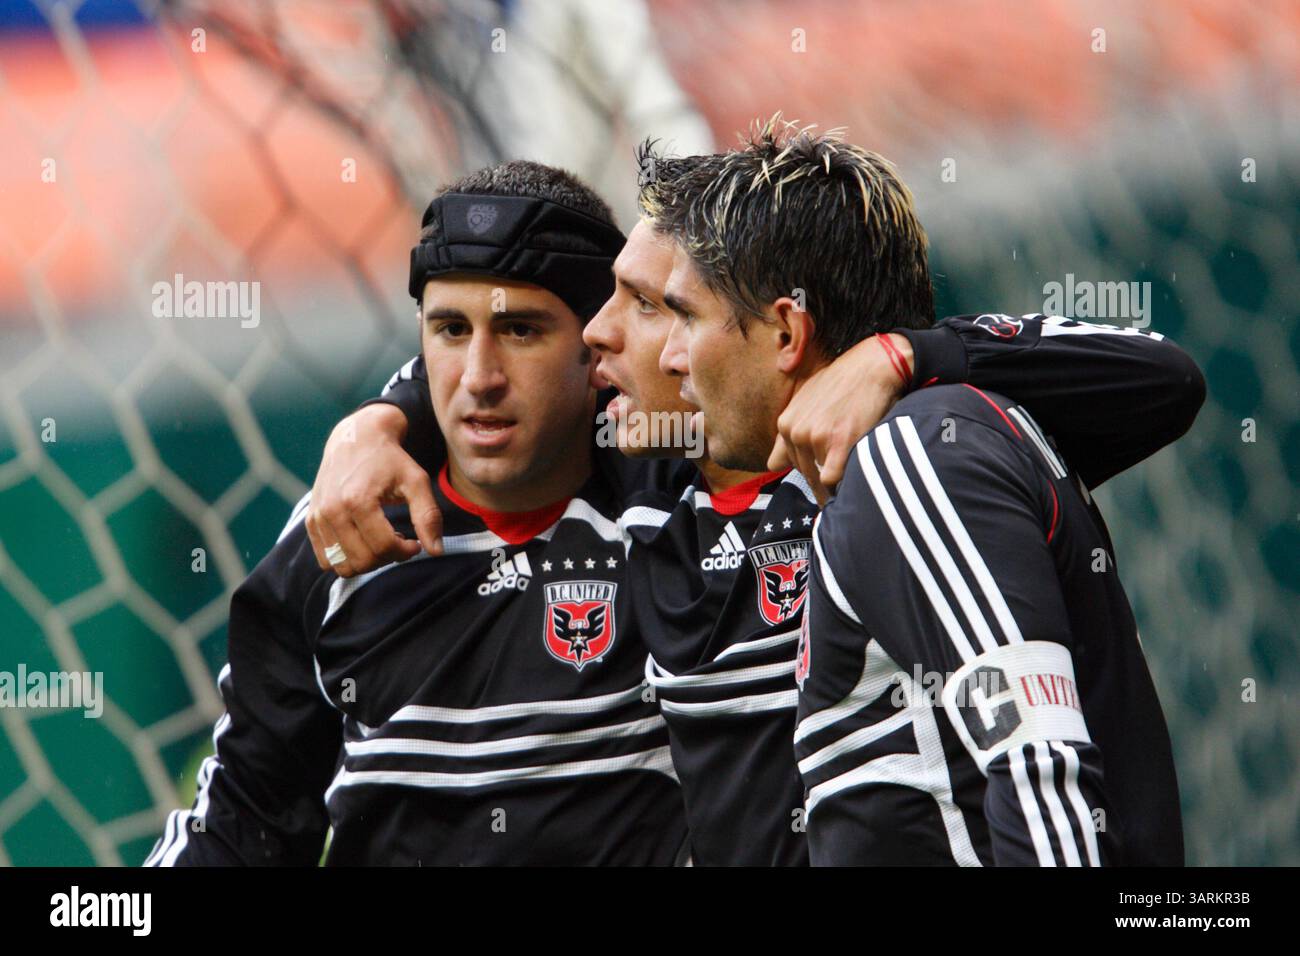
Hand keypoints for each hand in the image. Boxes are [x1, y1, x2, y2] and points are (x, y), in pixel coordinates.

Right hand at [305, 404, 442, 576]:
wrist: (357, 438)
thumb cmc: (391, 460)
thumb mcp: (416, 482)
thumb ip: (428, 517)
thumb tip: (436, 551)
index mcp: (358, 500)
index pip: (383, 547)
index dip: (405, 552)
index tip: (414, 543)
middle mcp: (332, 510)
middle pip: (363, 560)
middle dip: (388, 558)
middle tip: (399, 541)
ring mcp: (317, 516)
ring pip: (343, 566)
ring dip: (368, 561)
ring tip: (380, 540)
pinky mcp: (311, 520)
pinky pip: (326, 560)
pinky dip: (347, 558)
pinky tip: (363, 540)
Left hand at [768, 333, 912, 505]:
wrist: (871, 366)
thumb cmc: (843, 383)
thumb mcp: (805, 401)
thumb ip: (789, 432)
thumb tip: (773, 465)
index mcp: (786, 423)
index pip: (784, 465)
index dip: (805, 467)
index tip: (819, 468)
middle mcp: (795, 432)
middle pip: (805, 474)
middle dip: (821, 479)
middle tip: (840, 476)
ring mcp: (815, 438)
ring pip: (820, 478)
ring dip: (835, 481)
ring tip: (850, 473)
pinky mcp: (839, 443)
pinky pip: (832, 479)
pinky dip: (842, 483)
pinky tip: (852, 478)